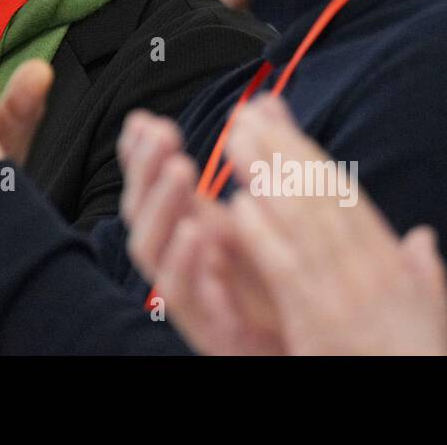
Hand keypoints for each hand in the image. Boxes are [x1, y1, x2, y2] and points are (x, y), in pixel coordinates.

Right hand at [118, 111, 282, 354]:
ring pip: (151, 248)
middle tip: (159, 132)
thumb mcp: (271, 211)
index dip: (140, 155)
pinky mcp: (206, 324)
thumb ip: (263, 156)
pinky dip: (182, 262)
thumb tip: (263, 102)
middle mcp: (180, 256)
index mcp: (190, 226)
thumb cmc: (279, 282)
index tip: (141, 120)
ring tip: (180, 167)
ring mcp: (189, 289)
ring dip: (161, 205)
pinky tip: (194, 232)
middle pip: (142, 210)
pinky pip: (181, 294)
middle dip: (145, 169)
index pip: (151, 185)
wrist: (305, 343)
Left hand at [223, 96, 446, 354]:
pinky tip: (237, 206)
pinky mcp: (316, 318)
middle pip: (319, 194)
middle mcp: (369, 268)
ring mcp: (342, 290)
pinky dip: (262, 234)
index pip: (345, 195)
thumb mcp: (432, 314)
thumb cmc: (418, 362)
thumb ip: (423, 272)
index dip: (310, 154)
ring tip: (234, 141)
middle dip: (281, 148)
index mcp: (392, 263)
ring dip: (264, 174)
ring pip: (300, 217)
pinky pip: (285, 266)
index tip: (283, 125)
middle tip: (248, 115)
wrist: (414, 407)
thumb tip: (423, 238)